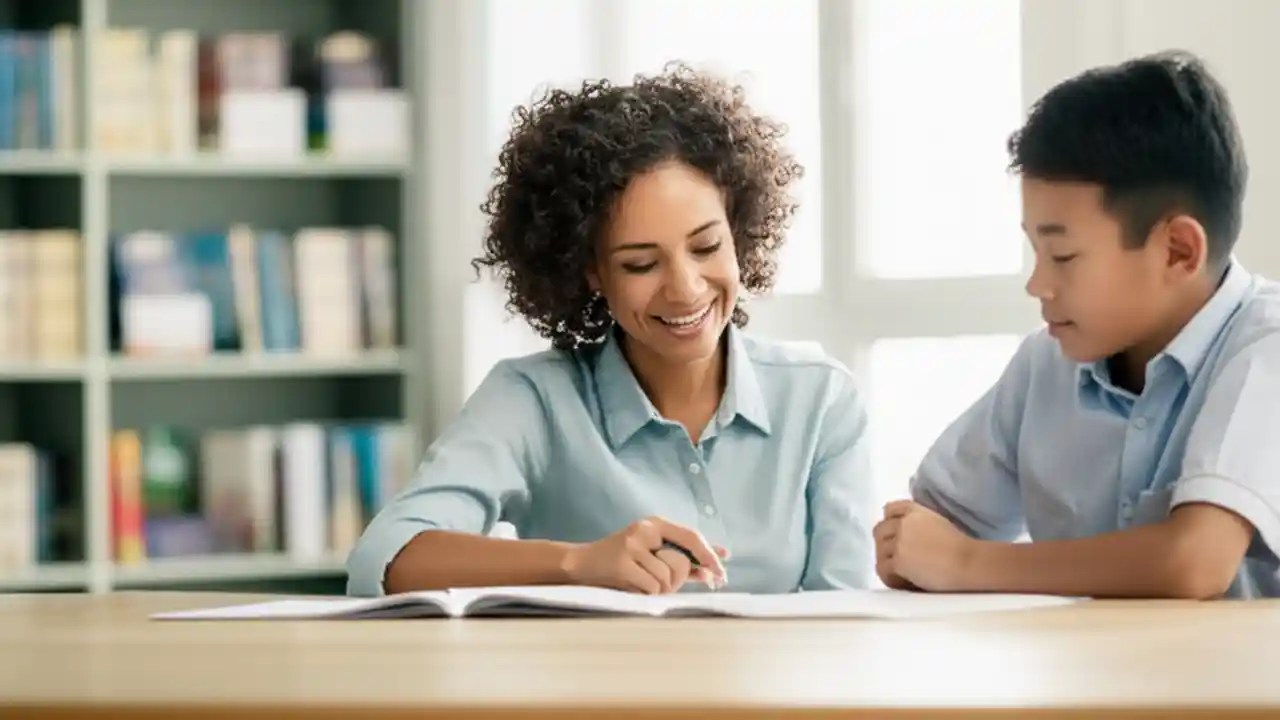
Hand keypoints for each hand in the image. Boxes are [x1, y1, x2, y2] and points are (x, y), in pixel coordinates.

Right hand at [561, 517, 728, 593]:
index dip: (708, 555)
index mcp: (655, 524)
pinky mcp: (622, 563)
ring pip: (666, 579)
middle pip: (681, 563)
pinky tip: (633, 587)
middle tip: (664, 585)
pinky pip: (651, 587)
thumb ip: (684, 558)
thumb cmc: (623, 562)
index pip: (691, 536)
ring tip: (640, 583)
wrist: (582, 564)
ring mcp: (632, 545)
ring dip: (658, 589)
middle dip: (678, 581)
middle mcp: (644, 530)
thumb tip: (716, 565)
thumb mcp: (653, 554)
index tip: (721, 572)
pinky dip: (647, 593)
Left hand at [874, 500, 975, 591]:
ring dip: (887, 562)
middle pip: (880, 530)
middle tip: (894, 559)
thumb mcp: (940, 524)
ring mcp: (899, 542)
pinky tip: (900, 582)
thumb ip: (921, 525)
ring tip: (899, 573)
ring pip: (880, 551)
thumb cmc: (963, 548)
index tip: (893, 536)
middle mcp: (904, 523)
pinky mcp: (898, 561)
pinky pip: (883, 568)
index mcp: (916, 511)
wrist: (968, 562)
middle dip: (884, 544)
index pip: (890, 509)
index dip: (889, 523)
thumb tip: (910, 537)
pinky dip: (890, 577)